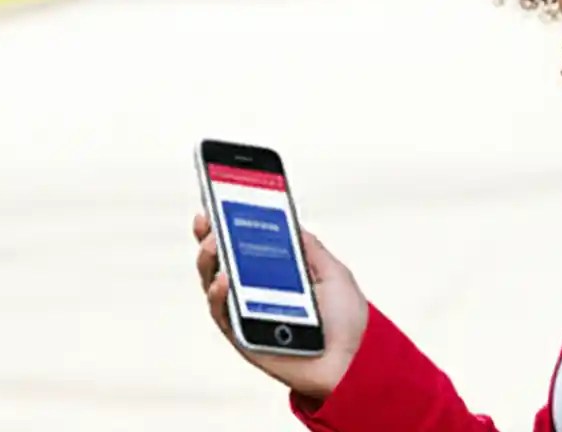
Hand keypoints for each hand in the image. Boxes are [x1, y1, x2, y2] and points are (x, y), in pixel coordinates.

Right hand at [193, 213, 368, 399]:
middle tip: (207, 218)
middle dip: (209, 237)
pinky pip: (222, 315)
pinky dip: (218, 295)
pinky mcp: (242, 338)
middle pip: (221, 262)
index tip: (216, 201)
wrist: (354, 359)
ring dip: (208, 262)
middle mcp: (254, 293)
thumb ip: (309, 248)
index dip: (227, 226)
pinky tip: (223, 279)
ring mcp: (246, 315)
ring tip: (212, 243)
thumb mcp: (333, 272)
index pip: (243, 246)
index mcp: (274, 276)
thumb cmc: (346, 320)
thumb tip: (289, 221)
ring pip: (213, 285)